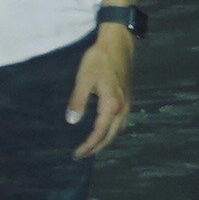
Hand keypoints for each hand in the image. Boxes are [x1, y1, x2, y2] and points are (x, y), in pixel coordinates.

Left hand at [65, 27, 135, 154]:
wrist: (118, 44)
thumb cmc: (98, 59)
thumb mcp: (84, 79)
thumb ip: (78, 101)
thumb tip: (72, 121)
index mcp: (111, 105)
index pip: (99, 133)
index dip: (88, 146)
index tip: (77, 154)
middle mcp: (122, 108)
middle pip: (111, 136)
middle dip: (97, 148)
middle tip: (82, 155)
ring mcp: (127, 104)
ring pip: (118, 130)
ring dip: (105, 140)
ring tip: (91, 146)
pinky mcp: (127, 99)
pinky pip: (120, 122)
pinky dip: (111, 131)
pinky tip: (103, 129)